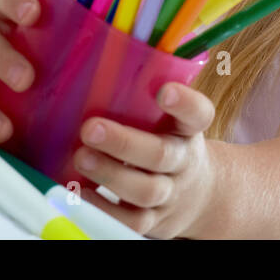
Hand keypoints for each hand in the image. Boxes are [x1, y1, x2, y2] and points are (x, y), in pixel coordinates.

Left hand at [72, 82, 217, 238]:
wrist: (199, 195)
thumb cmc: (168, 142)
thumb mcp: (170, 120)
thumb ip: (145, 98)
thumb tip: (97, 57)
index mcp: (188, 130)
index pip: (198, 114)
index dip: (185, 103)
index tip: (164, 91)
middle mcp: (183, 162)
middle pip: (161, 155)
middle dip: (124, 143)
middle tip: (90, 128)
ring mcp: (170, 194)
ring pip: (146, 190)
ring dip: (110, 174)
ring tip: (81, 158)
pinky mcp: (154, 222)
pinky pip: (132, 221)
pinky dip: (105, 209)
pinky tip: (81, 192)